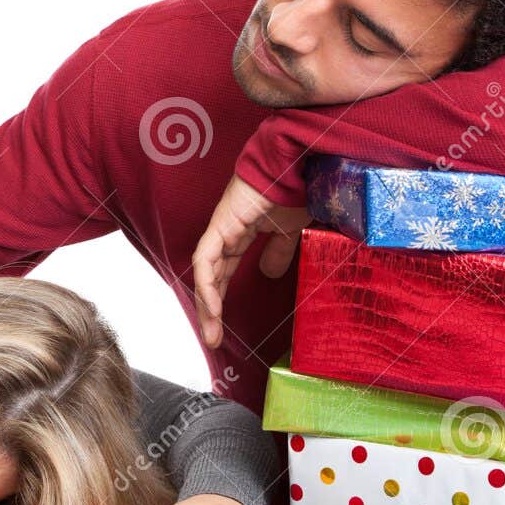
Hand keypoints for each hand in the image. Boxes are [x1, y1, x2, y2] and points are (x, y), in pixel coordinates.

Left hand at [192, 175, 309, 348]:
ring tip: (212, 332)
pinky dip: (208, 284)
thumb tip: (268, 273)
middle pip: (210, 276)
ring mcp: (221, 227)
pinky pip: (207, 259)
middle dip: (210, 309)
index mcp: (240, 232)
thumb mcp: (289, 231)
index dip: (221, 298)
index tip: (223, 327)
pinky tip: (213, 307)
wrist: (299, 166)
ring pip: (205, 272)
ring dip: (206, 304)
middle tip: (213, 338)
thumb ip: (278, 251)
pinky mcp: (221, 224)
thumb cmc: (296, 190)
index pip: (223, 271)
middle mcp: (225, 232)